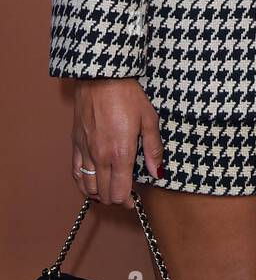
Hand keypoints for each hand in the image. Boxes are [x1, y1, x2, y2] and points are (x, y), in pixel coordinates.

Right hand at [72, 79, 164, 207]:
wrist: (102, 78)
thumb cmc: (128, 96)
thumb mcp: (149, 120)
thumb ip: (153, 150)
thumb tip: (156, 173)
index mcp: (121, 154)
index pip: (120, 193)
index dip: (127, 201)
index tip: (134, 199)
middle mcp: (100, 157)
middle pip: (104, 194)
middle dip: (116, 199)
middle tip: (126, 193)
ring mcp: (86, 151)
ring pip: (88, 187)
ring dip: (99, 193)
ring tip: (110, 188)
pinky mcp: (76, 144)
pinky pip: (75, 172)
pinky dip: (83, 182)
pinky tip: (91, 181)